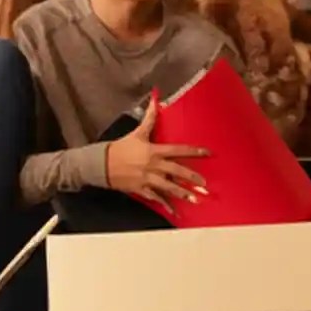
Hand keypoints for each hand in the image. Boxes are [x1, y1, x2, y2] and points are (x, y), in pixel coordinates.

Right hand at [104, 93, 208, 213]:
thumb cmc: (122, 147)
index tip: (207, 153)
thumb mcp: (138, 132)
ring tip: (195, 199)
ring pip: (168, 187)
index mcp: (154, 151)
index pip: (178, 150)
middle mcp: (153, 166)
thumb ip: (150, 118)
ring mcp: (148, 179)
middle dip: (191, 177)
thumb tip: (156, 98)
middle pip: (176, 171)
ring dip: (182, 193)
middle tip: (204, 183)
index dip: (194, 151)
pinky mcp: (142, 189)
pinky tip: (175, 212)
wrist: (102, 163)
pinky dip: (166, 205)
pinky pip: (156, 198)